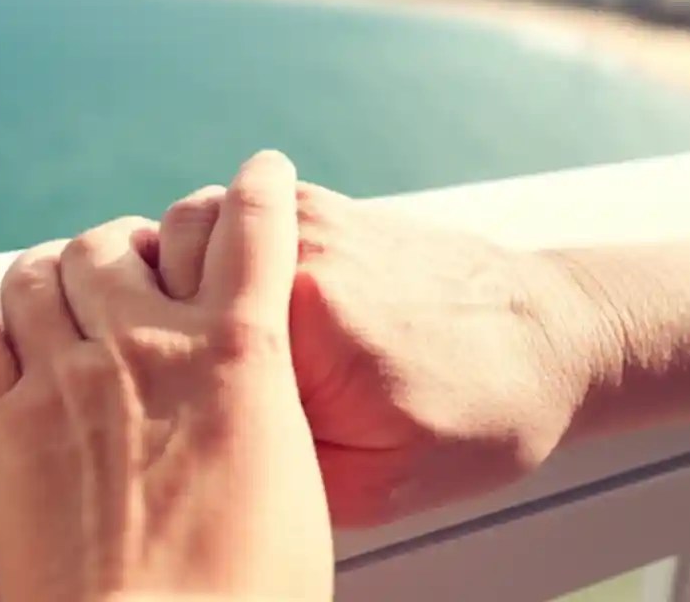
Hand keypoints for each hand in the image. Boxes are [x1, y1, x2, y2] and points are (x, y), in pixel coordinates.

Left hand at [0, 152, 331, 600]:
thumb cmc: (247, 587)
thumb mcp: (295, 477)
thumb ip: (264, 409)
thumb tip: (249, 392)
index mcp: (235, 352)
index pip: (252, 231)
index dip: (259, 189)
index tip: (259, 172)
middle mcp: (147, 345)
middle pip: (121, 243)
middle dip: (129, 240)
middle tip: (134, 255)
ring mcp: (67, 379)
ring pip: (41, 273)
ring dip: (52, 263)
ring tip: (57, 269)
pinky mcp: (4, 428)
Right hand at [148, 183, 605, 525]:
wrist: (552, 337)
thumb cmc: (482, 416)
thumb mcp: (375, 484)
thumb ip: (271, 459)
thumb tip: (194, 441)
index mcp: (306, 321)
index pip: (160, 339)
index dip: (137, 377)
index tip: (141, 411)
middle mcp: (300, 250)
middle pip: (150, 269)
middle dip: (139, 318)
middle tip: (165, 372)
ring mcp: (311, 215)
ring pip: (181, 230)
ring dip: (171, 278)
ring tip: (196, 335)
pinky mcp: (324, 204)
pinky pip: (228, 215)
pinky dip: (209, 252)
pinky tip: (238, 302)